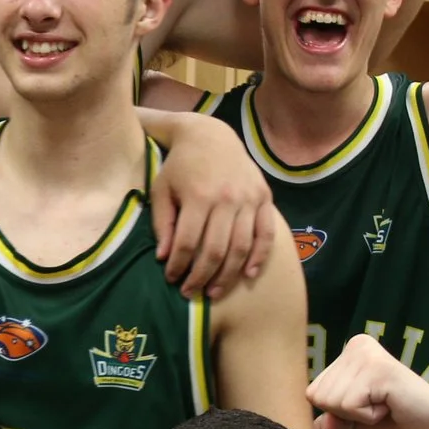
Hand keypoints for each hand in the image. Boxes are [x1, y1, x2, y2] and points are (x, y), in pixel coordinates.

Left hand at [150, 114, 268, 295]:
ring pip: (241, 248)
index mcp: (199, 196)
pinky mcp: (264, 198)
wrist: (211, 136)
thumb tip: (163, 258)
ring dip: (228, 275)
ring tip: (214, 292)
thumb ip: (163, 224)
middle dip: (201, 277)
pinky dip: (259, 257)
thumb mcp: (162, 190)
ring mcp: (249, 199)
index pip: (188, 243)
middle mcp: (227, 198)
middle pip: (216, 251)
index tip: (172, 279)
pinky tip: (248, 275)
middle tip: (190, 293)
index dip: (179, 266)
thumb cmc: (180, 167)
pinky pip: (266, 234)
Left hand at [308, 332, 428, 428]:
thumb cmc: (393, 425)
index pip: (313, 393)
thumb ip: (329, 426)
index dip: (338, 413)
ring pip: (332, 401)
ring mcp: (367, 355)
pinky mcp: (378, 368)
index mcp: (347, 354)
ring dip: (360, 415)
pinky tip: (390, 404)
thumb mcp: (350, 428)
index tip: (368, 406)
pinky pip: (349, 405)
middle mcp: (355, 346)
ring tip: (385, 404)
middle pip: (318, 397)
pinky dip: (369, 416)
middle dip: (347, 414)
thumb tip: (321, 425)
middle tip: (379, 406)